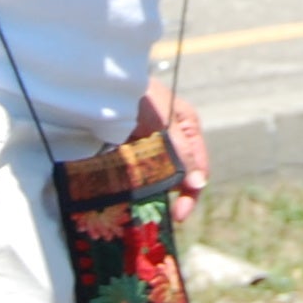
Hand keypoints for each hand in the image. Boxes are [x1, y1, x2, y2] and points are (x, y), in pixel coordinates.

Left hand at [134, 84, 208, 224]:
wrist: (104, 83)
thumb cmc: (139, 94)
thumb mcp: (164, 121)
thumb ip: (181, 150)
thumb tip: (198, 184)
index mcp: (188, 128)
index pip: (197, 169)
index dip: (191, 194)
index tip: (180, 215)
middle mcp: (173, 139)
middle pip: (179, 177)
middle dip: (172, 198)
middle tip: (163, 219)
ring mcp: (151, 146)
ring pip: (158, 179)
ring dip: (152, 194)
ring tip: (142, 212)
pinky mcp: (131, 151)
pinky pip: (138, 174)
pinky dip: (134, 187)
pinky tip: (128, 198)